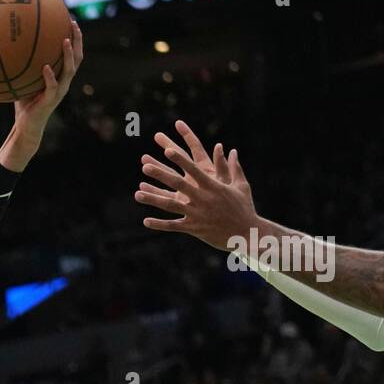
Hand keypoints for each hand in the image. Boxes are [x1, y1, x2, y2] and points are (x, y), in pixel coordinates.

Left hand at [0, 21, 83, 170]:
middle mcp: (63, 82)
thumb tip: (8, 45)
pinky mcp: (50, 101)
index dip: (75, 38)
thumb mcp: (24, 80)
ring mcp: (59, 91)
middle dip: (77, 41)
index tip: (71, 20)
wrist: (26, 125)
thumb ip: (22, 65)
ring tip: (65, 41)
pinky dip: (50, 77)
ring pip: (69, 71)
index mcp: (60, 76)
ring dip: (68, 56)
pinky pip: (52, 87)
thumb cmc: (24, 102)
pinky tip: (46, 67)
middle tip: (73, 24)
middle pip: (77, 58)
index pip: (73, 54)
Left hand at [134, 120, 257, 250]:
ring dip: (153, 199)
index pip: (193, 169)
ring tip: (137, 193)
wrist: (247, 234)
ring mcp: (196, 214)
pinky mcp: (193, 228)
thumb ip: (233, 168)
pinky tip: (145, 221)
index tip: (167, 150)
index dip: (180, 159)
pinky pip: (173, 226)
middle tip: (145, 165)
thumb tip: (231, 150)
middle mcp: (202, 198)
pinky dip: (159, 224)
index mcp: (213, 186)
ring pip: (170, 205)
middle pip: (177, 184)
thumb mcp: (241, 186)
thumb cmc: (244, 208)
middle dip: (160, 174)